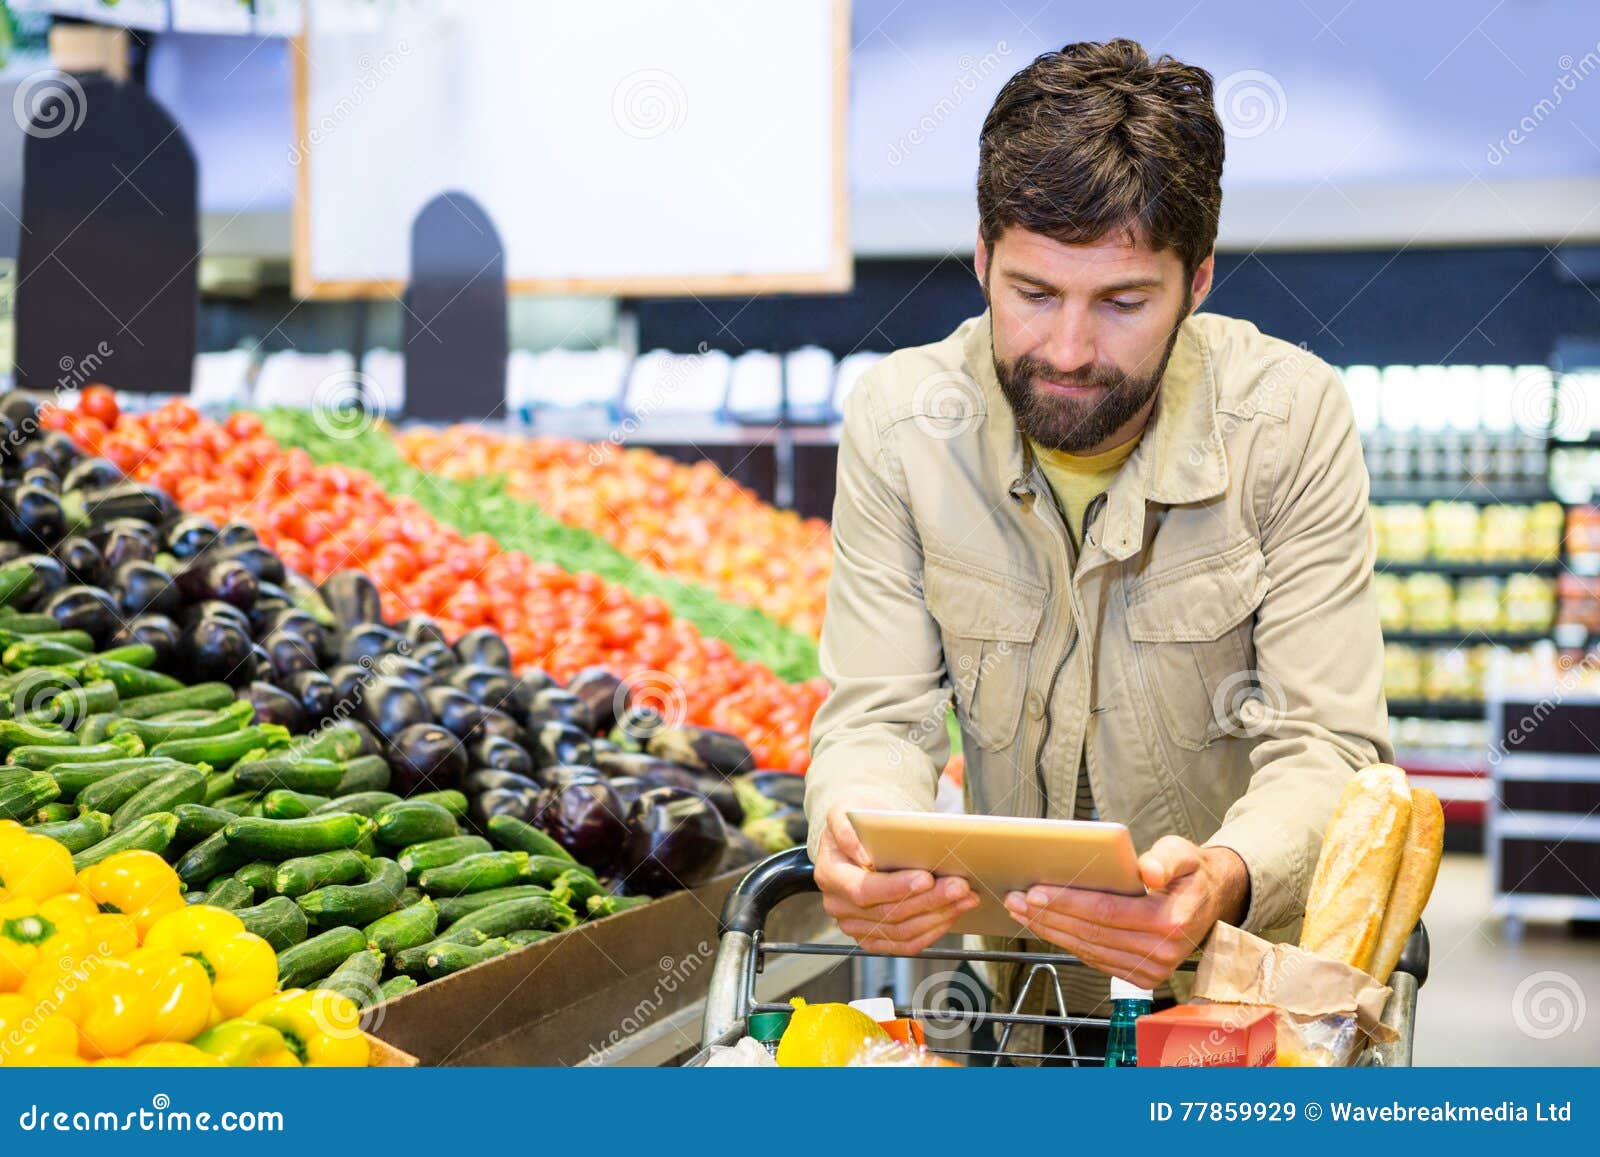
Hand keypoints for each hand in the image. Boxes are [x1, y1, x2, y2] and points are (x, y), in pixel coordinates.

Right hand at [813, 803, 979, 955]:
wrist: (859, 836)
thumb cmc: (857, 822)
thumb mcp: (845, 810)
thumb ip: (846, 828)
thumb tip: (862, 856)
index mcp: (830, 873)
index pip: (863, 890)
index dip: (896, 888)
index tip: (926, 878)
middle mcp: (838, 904)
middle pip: (888, 913)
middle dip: (929, 900)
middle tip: (960, 886)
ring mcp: (855, 924)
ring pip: (901, 931)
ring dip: (938, 916)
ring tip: (965, 898)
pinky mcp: (873, 937)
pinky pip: (904, 943)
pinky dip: (932, 931)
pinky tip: (951, 914)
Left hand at [1003, 836, 1249, 989]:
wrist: (1212, 900)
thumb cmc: (1190, 872)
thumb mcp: (1183, 853)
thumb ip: (1166, 859)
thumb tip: (1148, 871)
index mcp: (1171, 921)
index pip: (1107, 912)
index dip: (1067, 903)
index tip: (1034, 891)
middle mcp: (1162, 952)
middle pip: (1091, 934)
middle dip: (1048, 916)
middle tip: (1014, 900)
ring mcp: (1153, 969)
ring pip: (1089, 950)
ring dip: (1051, 931)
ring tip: (1021, 912)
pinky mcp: (1143, 977)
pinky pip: (1096, 960)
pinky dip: (1067, 943)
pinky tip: (1046, 927)